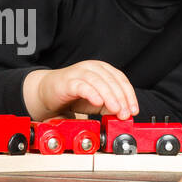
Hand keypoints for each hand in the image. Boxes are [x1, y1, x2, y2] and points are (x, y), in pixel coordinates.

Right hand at [23, 61, 138, 120]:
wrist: (47, 92)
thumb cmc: (73, 94)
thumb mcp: (96, 102)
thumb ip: (110, 106)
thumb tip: (123, 114)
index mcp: (102, 70)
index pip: (121, 80)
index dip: (129, 95)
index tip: (133, 109)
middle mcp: (92, 68)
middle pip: (112, 80)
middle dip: (121, 98)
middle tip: (125, 113)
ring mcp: (79, 73)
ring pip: (99, 81)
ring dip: (110, 97)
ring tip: (116, 110)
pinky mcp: (68, 81)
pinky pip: (82, 86)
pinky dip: (91, 93)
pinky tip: (98, 102)